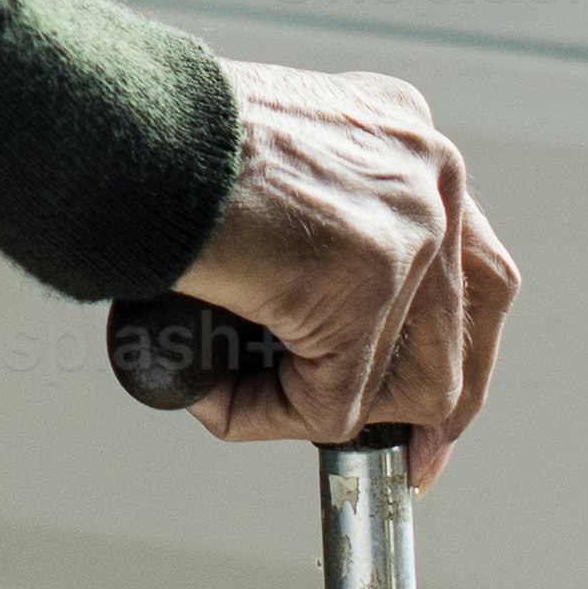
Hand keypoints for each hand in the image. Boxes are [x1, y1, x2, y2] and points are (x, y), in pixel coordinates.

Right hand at [168, 58, 512, 477]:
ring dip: (321, 408)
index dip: (460, 348)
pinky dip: (265, 418)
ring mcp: (406, 230)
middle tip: (400, 459)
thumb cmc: (158, 141)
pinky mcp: (364, 287)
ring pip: (408, 385)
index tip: (435, 412)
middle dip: (425, 409)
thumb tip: (323, 316)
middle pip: (463, 330)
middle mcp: (426, 173)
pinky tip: (213, 391)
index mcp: (405, 139)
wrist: (115, 130)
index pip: (471, 266)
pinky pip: (330, 408)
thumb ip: (318, 224)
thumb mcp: (271, 165)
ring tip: (239, 389)